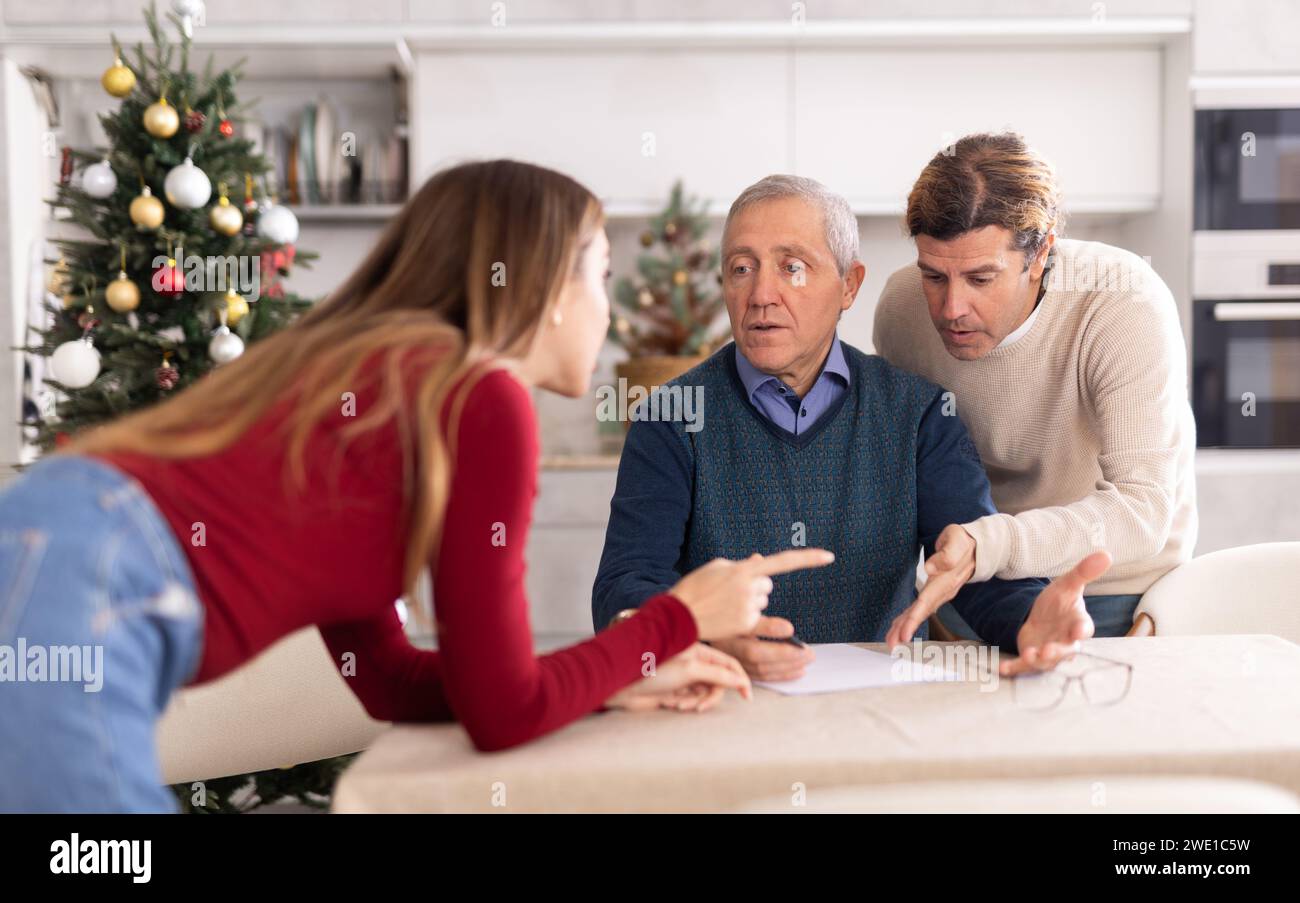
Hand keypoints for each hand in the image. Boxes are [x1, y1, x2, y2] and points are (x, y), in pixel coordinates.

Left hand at [605, 643, 751, 712]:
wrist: (623, 683)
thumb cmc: (652, 668)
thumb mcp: (690, 670)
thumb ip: (718, 675)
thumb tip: (742, 680)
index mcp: (700, 650)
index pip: (729, 664)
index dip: (740, 679)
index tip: (747, 697)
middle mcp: (694, 662)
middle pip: (718, 683)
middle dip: (709, 697)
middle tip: (699, 707)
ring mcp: (685, 677)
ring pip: (704, 694)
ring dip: (694, 702)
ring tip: (676, 703)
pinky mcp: (676, 691)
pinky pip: (691, 701)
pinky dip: (684, 704)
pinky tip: (669, 703)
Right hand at [670, 548, 834, 640]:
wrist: (679, 614)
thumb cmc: (695, 587)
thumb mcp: (716, 567)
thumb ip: (741, 564)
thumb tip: (759, 560)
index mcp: (743, 569)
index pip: (782, 561)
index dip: (807, 559)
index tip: (829, 556)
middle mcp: (750, 588)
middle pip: (767, 585)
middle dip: (755, 587)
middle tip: (730, 591)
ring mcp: (749, 608)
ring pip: (762, 602)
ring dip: (750, 602)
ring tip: (725, 604)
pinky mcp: (747, 625)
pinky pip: (756, 618)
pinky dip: (744, 617)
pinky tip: (726, 617)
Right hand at [710, 616, 815, 681]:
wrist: (710, 623)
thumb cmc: (731, 615)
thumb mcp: (745, 614)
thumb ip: (766, 624)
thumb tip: (789, 630)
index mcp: (730, 640)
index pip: (756, 649)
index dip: (779, 649)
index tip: (799, 642)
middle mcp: (731, 655)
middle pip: (761, 663)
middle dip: (788, 660)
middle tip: (810, 654)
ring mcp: (736, 665)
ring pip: (763, 672)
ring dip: (787, 669)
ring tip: (806, 662)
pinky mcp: (742, 671)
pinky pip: (763, 677)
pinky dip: (781, 675)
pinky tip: (796, 670)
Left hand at [885, 524, 975, 647]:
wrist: (978, 547)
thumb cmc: (964, 542)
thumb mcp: (957, 540)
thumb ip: (947, 554)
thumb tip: (930, 568)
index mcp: (946, 580)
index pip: (926, 602)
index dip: (914, 619)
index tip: (904, 634)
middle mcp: (943, 591)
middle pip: (921, 612)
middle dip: (905, 629)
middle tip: (891, 644)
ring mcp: (940, 594)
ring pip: (919, 612)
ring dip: (905, 626)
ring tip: (891, 640)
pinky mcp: (936, 592)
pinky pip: (920, 607)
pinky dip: (909, 618)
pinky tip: (899, 626)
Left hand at [999, 550, 1110, 676]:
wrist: (1042, 616)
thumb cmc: (1060, 603)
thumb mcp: (1067, 585)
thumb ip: (1084, 572)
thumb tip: (1106, 554)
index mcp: (1077, 623)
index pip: (1083, 628)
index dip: (1081, 630)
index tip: (1079, 631)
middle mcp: (1065, 641)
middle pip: (1065, 651)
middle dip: (1057, 652)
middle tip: (1048, 651)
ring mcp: (1048, 651)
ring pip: (1046, 662)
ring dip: (1037, 660)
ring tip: (1028, 655)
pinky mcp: (1031, 657)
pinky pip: (1023, 667)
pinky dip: (1014, 668)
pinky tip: (1002, 668)